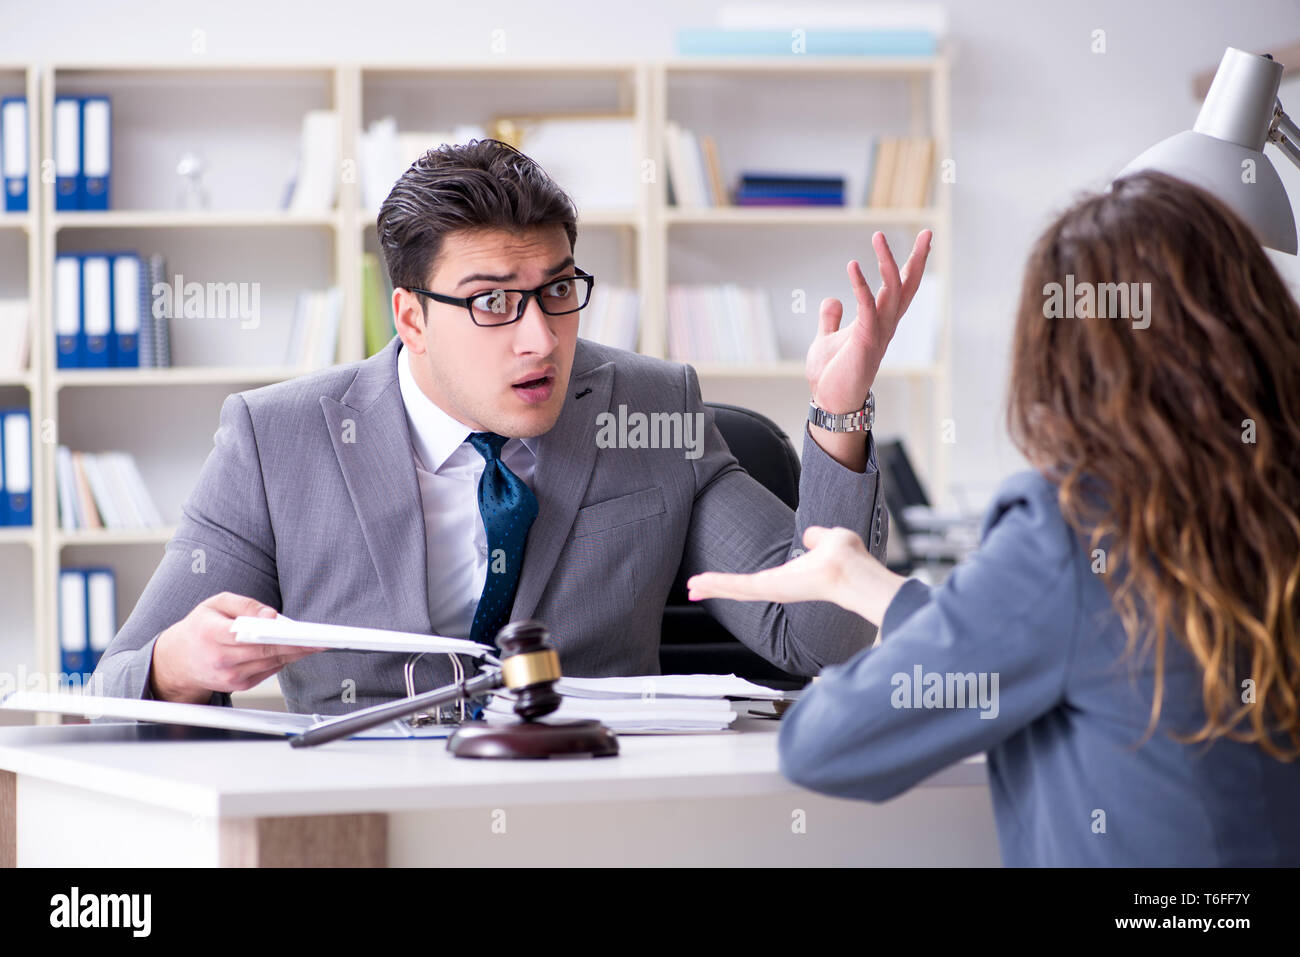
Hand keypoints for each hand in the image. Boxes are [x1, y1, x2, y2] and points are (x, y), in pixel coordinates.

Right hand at [149, 592, 323, 702]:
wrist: (177, 662)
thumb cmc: (199, 628)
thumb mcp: (216, 603)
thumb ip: (244, 605)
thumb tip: (271, 615)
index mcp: (212, 634)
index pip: (253, 636)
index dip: (282, 636)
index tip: (304, 633)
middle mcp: (221, 659)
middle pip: (269, 653)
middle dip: (299, 646)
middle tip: (325, 638)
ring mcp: (231, 677)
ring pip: (273, 663)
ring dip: (296, 653)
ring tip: (317, 641)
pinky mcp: (239, 686)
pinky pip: (269, 671)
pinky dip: (284, 660)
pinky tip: (297, 650)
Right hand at [686, 525, 906, 625]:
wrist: (852, 569)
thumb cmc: (848, 558)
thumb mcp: (828, 540)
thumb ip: (816, 537)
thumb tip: (811, 535)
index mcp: (790, 578)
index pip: (758, 581)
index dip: (740, 581)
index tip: (722, 582)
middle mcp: (778, 588)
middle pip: (740, 590)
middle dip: (717, 588)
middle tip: (695, 590)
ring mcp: (772, 590)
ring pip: (734, 590)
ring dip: (712, 587)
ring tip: (691, 588)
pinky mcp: (768, 587)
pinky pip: (736, 586)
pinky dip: (716, 585)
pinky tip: (698, 585)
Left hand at [806, 230, 931, 412]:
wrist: (830, 402)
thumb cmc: (832, 375)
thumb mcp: (827, 339)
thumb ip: (831, 319)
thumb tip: (832, 300)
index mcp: (879, 321)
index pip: (900, 288)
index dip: (911, 264)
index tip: (923, 239)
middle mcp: (885, 324)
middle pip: (907, 286)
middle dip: (917, 259)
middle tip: (926, 232)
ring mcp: (878, 332)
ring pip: (892, 291)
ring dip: (887, 262)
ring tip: (878, 235)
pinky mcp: (866, 339)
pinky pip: (866, 306)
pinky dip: (861, 284)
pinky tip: (852, 264)